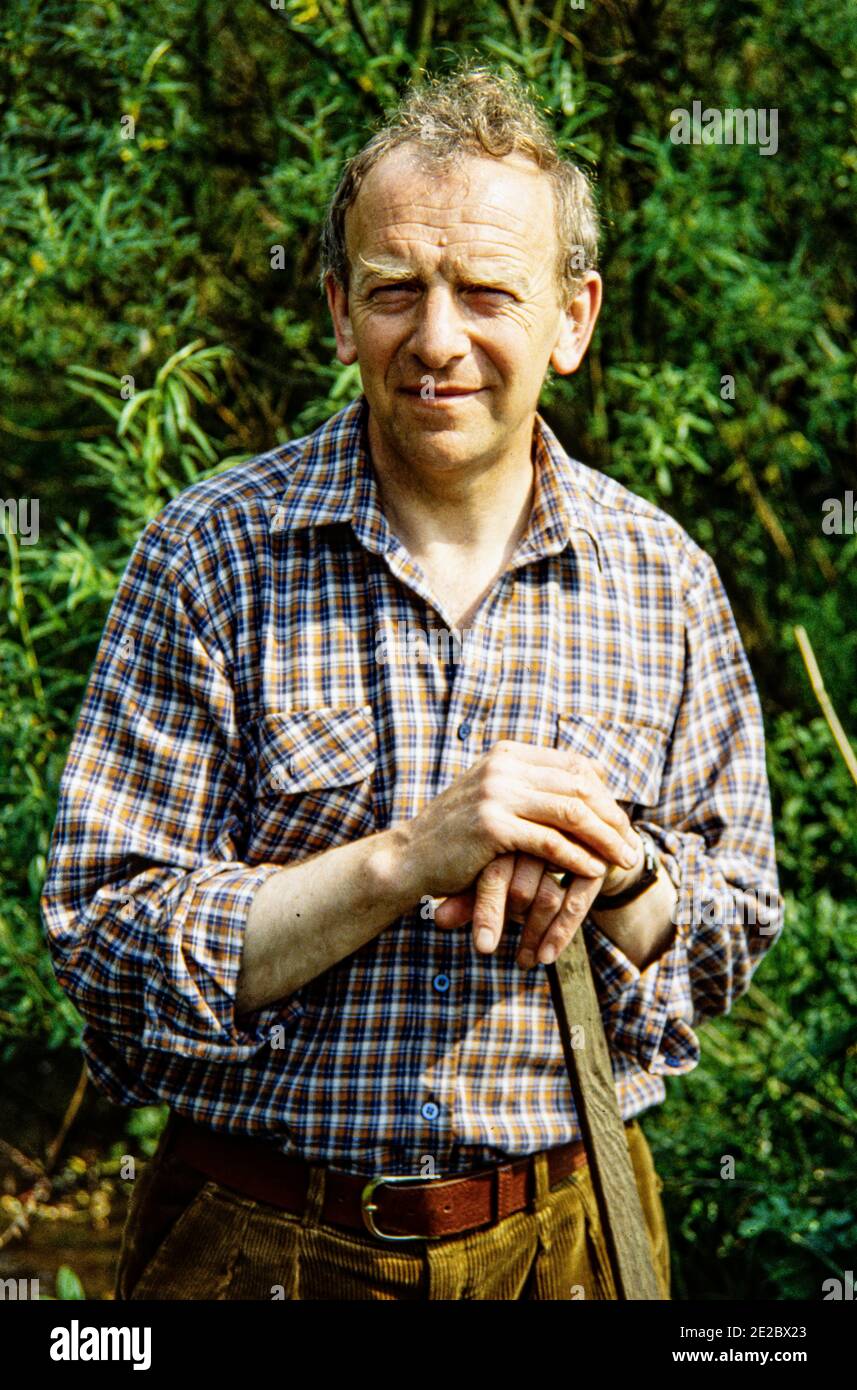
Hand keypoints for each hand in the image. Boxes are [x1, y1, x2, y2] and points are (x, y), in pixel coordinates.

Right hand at [398, 741, 639, 961]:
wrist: (410, 857)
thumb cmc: (456, 835)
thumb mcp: (494, 796)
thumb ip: (531, 785)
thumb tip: (588, 777)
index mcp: (508, 753)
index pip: (573, 764)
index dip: (604, 792)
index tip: (621, 819)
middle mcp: (503, 765)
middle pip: (578, 785)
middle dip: (611, 815)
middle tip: (631, 841)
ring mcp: (496, 793)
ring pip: (570, 812)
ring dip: (603, 837)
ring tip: (623, 859)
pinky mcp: (492, 825)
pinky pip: (549, 841)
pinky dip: (576, 857)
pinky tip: (593, 870)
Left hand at [434, 831, 644, 967]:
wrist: (580, 849)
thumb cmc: (525, 864)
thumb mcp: (495, 877)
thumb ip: (469, 896)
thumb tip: (437, 920)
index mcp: (507, 826)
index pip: (491, 872)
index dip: (482, 909)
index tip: (474, 941)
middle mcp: (537, 831)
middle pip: (518, 885)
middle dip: (502, 922)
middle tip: (487, 950)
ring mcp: (569, 844)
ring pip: (547, 897)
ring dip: (533, 935)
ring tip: (522, 963)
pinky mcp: (596, 859)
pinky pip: (575, 902)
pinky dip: (561, 932)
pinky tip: (547, 957)